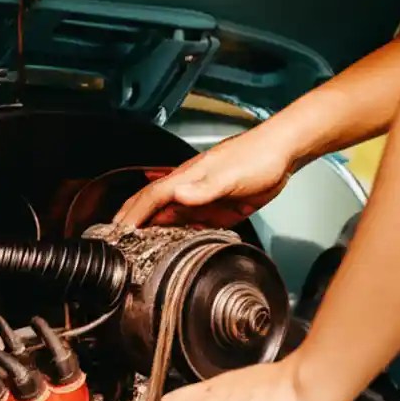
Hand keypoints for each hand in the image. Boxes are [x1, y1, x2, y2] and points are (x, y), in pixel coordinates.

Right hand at [113, 120, 308, 227]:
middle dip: (133, 220)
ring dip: (153, 230)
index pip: (151, 198)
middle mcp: (190, 189)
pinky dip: (178, 233)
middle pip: (154, 206)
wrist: (283, 152)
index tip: (117, 230)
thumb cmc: (257, 156)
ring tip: (137, 248)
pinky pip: (192, 224)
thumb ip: (204, 188)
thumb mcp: (230, 175)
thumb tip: (176, 195)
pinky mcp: (217, 209)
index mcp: (187, 178)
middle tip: (117, 240)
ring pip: (170, 217)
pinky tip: (174, 243)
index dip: (132, 214)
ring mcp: (202, 199)